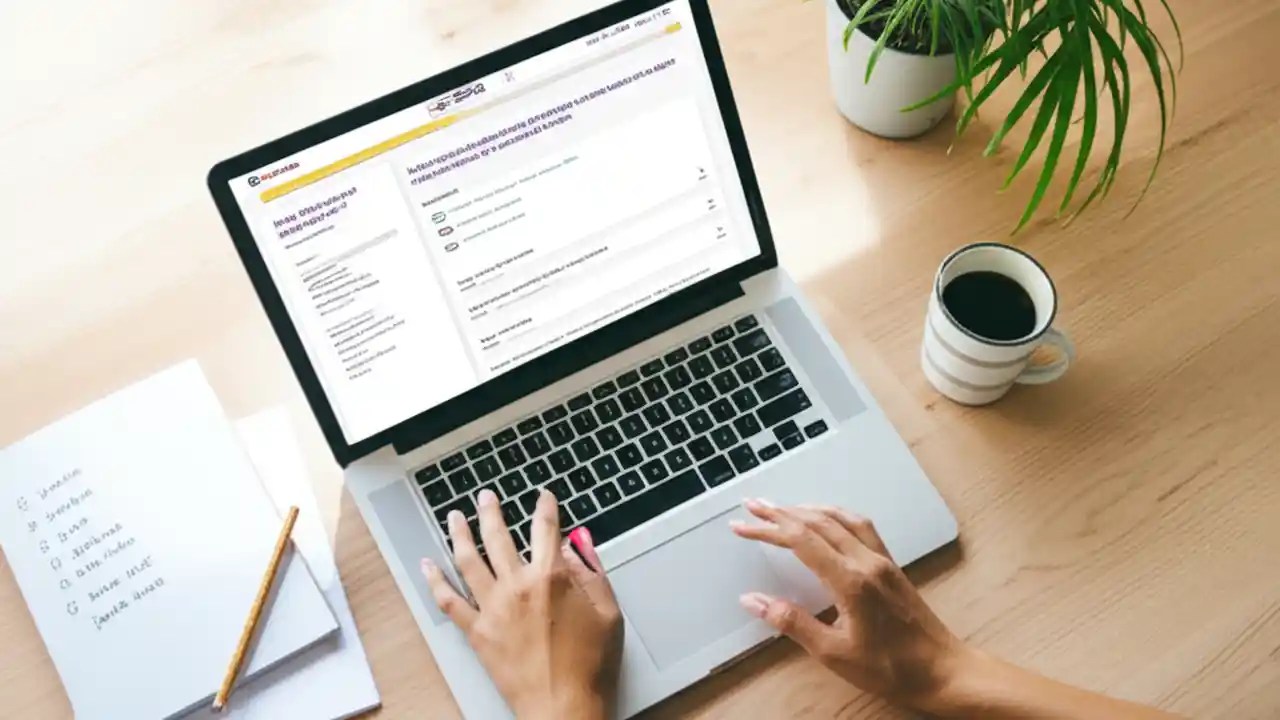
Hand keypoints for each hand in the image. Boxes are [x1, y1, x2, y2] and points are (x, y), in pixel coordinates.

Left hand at [421, 489, 623, 719]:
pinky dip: (436, 581)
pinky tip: (428, 565)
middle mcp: (517, 586)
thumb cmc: (589, 665)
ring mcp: (493, 609)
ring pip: (469, 560)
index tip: (543, 497)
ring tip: (454, 516)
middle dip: (492, 511)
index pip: (546, 529)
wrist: (563, 706)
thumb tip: (576, 548)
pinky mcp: (478, 633)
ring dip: (460, 534)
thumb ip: (592, 574)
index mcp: (552, 577)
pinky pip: (450, 601)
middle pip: (499, 537)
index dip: (546, 508)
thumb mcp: (608, 613)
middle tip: (486, 497)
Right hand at [732, 500, 965, 711]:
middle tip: (753, 505)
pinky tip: (826, 519)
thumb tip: (752, 600)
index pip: (801, 541)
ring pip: (840, 518)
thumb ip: (791, 622)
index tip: (741, 526)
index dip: (767, 529)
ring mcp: (882, 560)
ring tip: (782, 507)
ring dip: (808, 508)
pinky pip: (860, 526)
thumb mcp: (834, 653)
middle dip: (781, 511)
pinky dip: (835, 515)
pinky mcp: (891, 566)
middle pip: (818, 522)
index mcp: (851, 581)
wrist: (943, 671)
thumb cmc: (891, 669)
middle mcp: (867, 561)